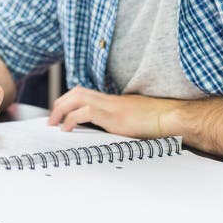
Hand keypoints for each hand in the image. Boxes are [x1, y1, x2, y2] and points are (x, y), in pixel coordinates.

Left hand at [48, 86, 181, 138]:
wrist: (172, 117)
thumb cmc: (158, 121)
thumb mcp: (134, 120)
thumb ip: (121, 122)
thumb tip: (113, 131)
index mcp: (114, 101)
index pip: (85, 93)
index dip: (69, 101)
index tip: (60, 113)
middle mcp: (110, 100)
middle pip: (77, 91)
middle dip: (60, 102)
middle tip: (51, 119)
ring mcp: (111, 106)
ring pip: (78, 97)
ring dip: (61, 109)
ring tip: (53, 123)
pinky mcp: (113, 116)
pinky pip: (86, 112)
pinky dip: (72, 119)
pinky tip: (67, 129)